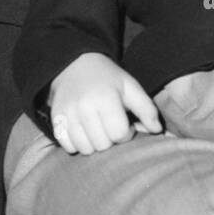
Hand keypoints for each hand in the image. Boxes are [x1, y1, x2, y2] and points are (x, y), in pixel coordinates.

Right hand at [47, 52, 161, 154]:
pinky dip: (77, 143)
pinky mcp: (56, 119)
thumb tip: (157, 130)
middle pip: (102, 145)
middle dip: (110, 139)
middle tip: (110, 125)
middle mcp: (84, 107)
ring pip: (85, 149)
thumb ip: (147, 109)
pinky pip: (68, 147)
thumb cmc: (108, 79)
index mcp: (105, 98)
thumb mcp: (130, 87)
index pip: (119, 134)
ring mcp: (67, 114)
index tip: (124, 122)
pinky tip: (83, 131)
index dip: (126, 133)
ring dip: (94, 143)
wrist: (75, 65)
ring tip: (97, 128)